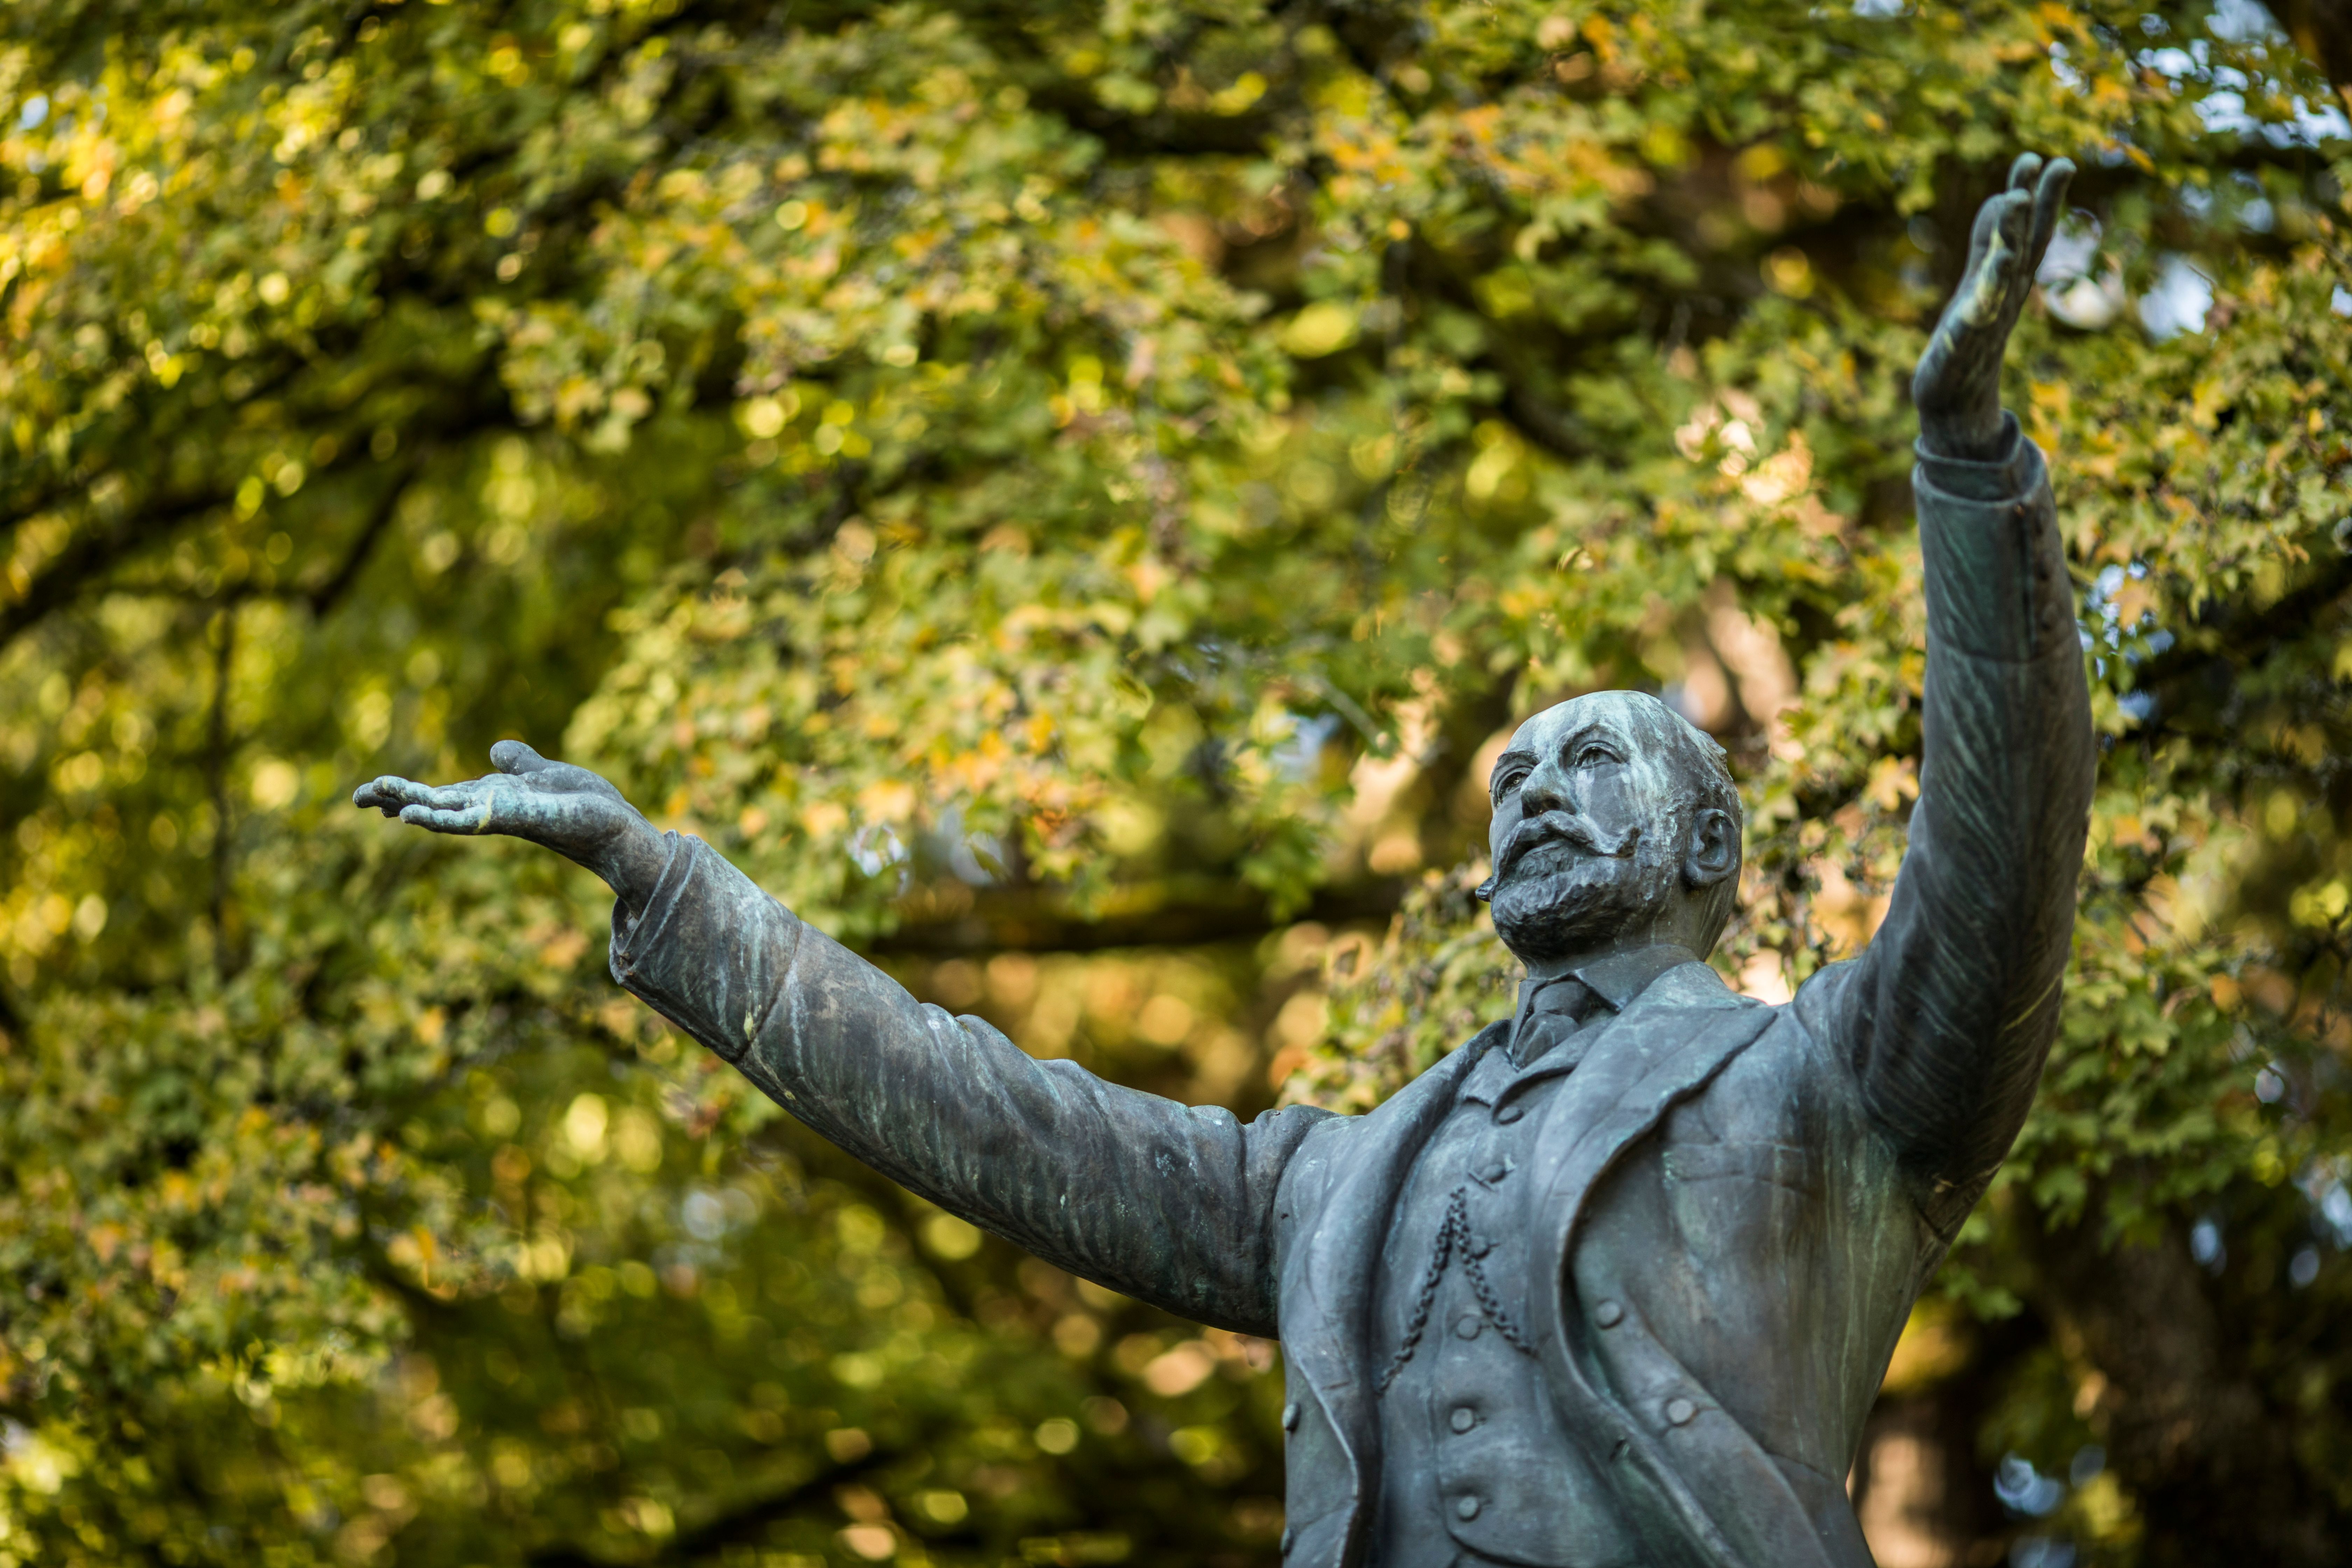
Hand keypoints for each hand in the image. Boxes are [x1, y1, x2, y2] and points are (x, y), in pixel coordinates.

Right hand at [353, 740, 668, 902]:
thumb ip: (519, 762)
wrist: (616, 826)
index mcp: (493, 797)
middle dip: (395, 799)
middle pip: (433, 803)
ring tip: (377, 800)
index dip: (406, 791)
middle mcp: (491, 809)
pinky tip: (415, 817)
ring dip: (412, 805)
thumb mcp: (544, 773)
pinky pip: (473, 819)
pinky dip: (443, 818)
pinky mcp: (517, 818)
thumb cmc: (584, 805)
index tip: (370, 791)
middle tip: (354, 796)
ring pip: (446, 812)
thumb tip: (495, 747)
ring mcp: (501, 816)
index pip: (441, 793)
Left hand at [1913, 153, 2073, 460]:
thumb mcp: (1980, 281)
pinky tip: (1990, 270)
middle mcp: (2005, 293)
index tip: (2051, 159)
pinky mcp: (1965, 339)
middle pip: (2026, 243)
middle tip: (2054, 162)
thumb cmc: (1968, 335)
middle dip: (2038, 203)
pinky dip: (1984, 291)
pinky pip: (1978, 311)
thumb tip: (2004, 197)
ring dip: (2011, 235)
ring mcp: (1989, 315)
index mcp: (2008, 278)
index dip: (2042, 197)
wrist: (1956, 398)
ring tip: (2016, 199)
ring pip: (2003, 270)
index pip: (2032, 232)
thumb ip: (1990, 242)